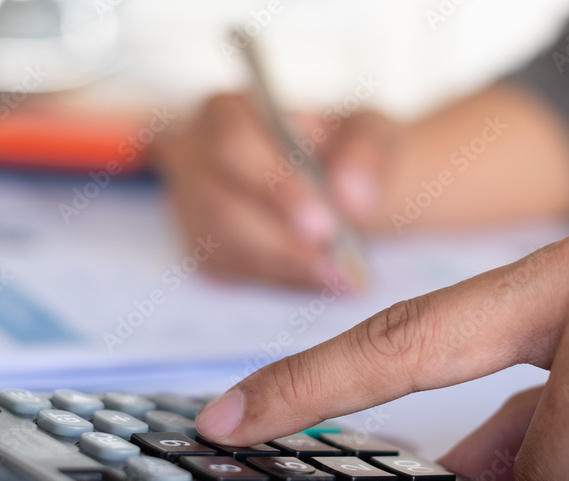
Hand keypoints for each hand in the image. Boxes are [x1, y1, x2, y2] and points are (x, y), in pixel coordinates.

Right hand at [156, 93, 398, 287]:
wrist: (347, 188)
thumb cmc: (350, 152)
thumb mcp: (373, 136)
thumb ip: (367, 155)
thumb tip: (349, 194)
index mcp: (228, 113)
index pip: (234, 143)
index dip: (277, 186)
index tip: (325, 222)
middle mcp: (197, 157)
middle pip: (222, 206)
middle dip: (281, 241)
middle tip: (338, 265)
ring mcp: (195, 208)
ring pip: (228, 248)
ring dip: (288, 267)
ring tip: (343, 276)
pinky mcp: (209, 250)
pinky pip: (238, 274)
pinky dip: (285, 280)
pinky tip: (325, 278)